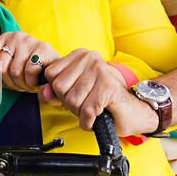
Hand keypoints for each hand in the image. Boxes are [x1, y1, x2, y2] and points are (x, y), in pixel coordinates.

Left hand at [0, 31, 58, 93]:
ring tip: (29, 85)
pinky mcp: (43, 47)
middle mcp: (15, 36)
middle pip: (0, 67)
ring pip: (14, 71)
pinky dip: (32, 82)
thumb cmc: (34, 72)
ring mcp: (29, 40)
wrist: (61, 72)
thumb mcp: (12, 69)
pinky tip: (37, 82)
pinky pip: (29, 71)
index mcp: (5, 38)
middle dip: (10, 83)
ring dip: (22, 85)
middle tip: (20, 87)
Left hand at [39, 49, 158, 136]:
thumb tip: (44, 92)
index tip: (75, 94)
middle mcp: (90, 58)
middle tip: (85, 104)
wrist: (133, 112)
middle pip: (59, 87)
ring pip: (72, 99)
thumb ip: (54, 91)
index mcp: (79, 55)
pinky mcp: (108, 86)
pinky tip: (96, 117)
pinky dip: (88, 120)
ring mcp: (100, 70)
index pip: (51, 74)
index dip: (59, 92)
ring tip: (92, 109)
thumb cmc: (101, 101)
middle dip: (69, 103)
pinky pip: (86, 109)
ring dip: (80, 113)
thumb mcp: (72, 93)